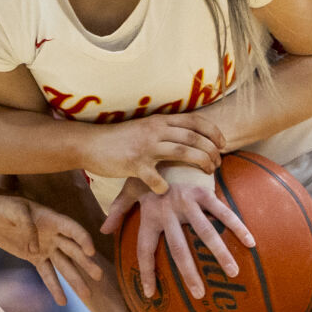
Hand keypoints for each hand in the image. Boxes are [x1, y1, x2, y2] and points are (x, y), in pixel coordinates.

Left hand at [0, 189, 102, 304]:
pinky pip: (47, 274)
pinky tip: (62, 302)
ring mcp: (45, 248)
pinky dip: (54, 288)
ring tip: (88, 295)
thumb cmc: (3, 204)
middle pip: (74, 251)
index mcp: (52, 219)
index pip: (73, 229)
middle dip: (86, 264)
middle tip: (99, 277)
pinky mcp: (34, 258)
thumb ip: (26, 225)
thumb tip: (35, 250)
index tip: (91, 252)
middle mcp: (53, 235)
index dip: (83, 239)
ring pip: (64, 266)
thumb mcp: (14, 210)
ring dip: (76, 280)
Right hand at [81, 115, 222, 193]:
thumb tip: (185, 137)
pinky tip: (164, 190)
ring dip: (201, 162)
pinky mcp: (134, 164)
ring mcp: (146, 146)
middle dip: (211, 150)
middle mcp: (155, 130)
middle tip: (217, 163)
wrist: (89, 143)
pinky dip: (164, 186)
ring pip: (183, 151)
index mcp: (160, 121)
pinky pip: (156, 178)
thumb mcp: (144, 128)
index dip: (213, 131)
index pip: (194, 121)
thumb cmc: (118, 139)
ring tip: (208, 172)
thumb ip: (163, 131)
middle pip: (194, 137)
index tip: (222, 143)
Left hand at [100, 177, 253, 299]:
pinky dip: (237, 226)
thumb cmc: (151, 168)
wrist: (170, 141)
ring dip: (220, 254)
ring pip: (205, 232)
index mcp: (149, 214)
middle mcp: (167, 211)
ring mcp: (187, 202)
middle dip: (189, 273)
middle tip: (199, 294)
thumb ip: (118, 210)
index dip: (147, 272)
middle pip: (178, 248)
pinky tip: (250, 242)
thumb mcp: (130, 188)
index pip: (144, 250)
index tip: (150, 294)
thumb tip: (103, 230)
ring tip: (233, 273)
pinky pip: (223, 212)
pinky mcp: (204, 191)